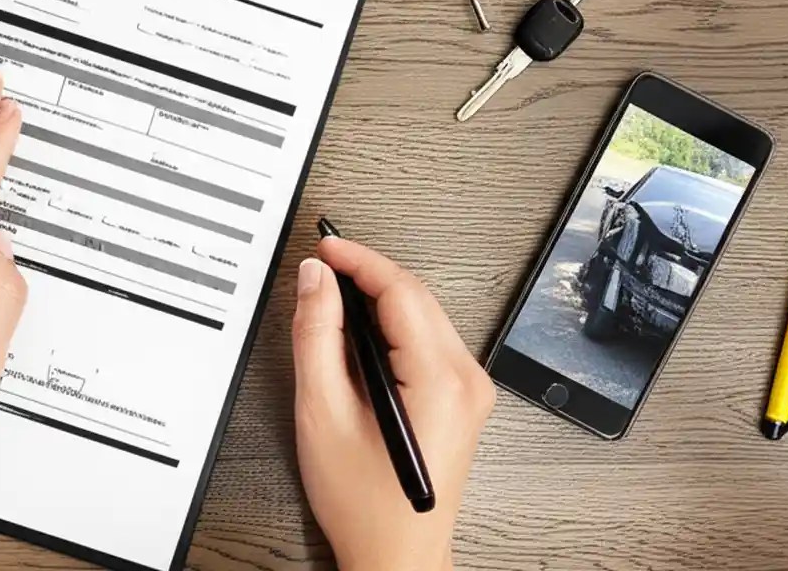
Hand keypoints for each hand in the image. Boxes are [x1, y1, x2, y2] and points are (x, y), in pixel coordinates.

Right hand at [292, 237, 494, 570]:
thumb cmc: (365, 503)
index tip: (326, 248)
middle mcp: (467, 380)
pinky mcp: (462, 400)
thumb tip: (317, 282)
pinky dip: (392, 328)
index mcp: (440, 379)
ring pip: (422, 317)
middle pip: (415, 298)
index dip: (359, 260)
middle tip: (322, 268)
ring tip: (333, 301)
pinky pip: (428, 342)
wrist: (395, 555)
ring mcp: (470, 391)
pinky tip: (360, 336)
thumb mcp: (323, 411)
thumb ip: (318, 335)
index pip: (401, 290)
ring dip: (379, 301)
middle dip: (366, 275)